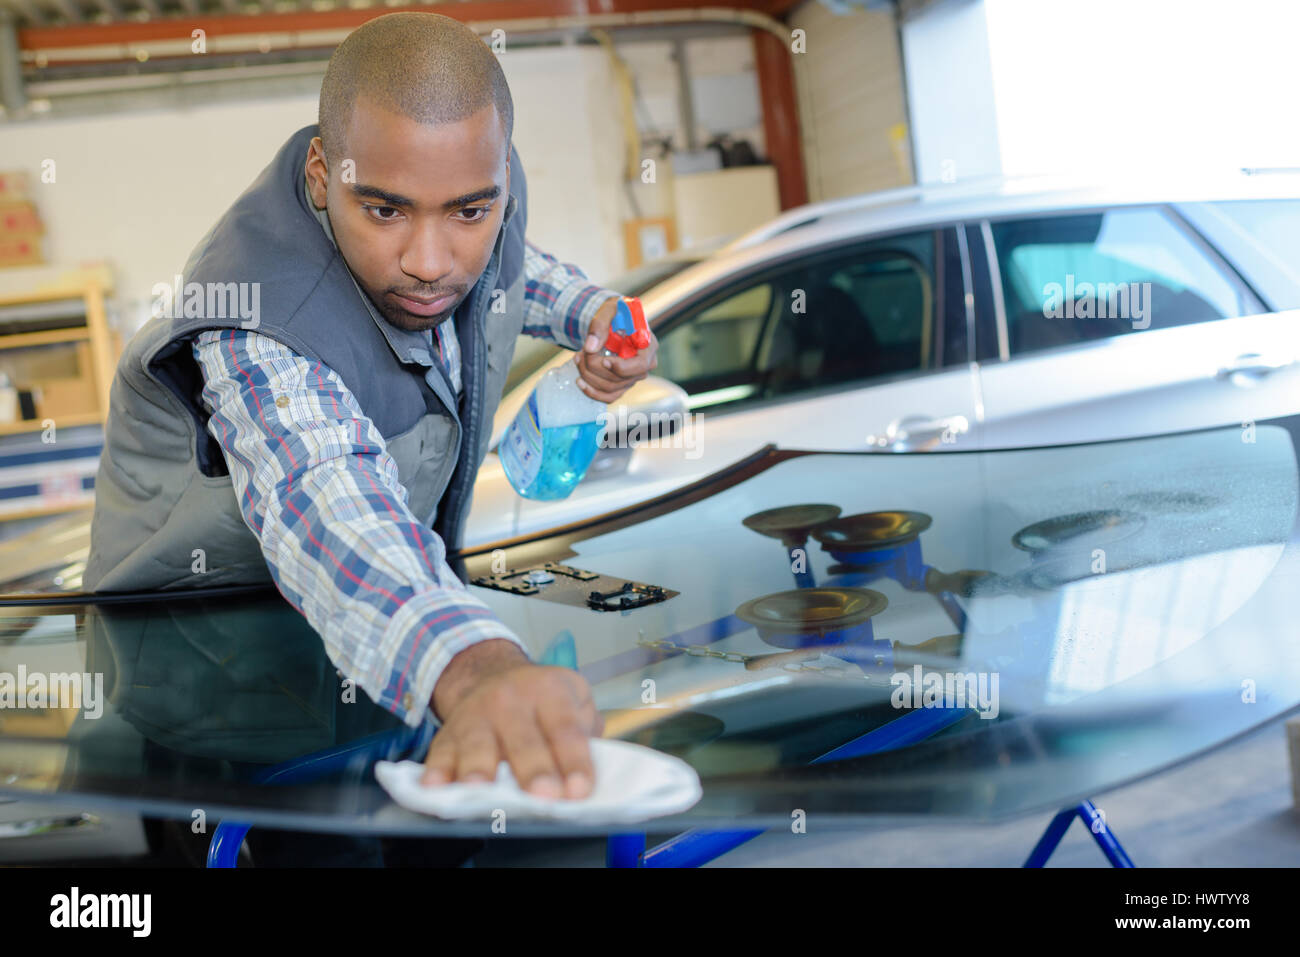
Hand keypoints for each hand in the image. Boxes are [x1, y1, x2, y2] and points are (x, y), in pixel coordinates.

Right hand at [424, 639, 603, 798]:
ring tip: (482, 790)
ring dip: (480, 768)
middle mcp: (511, 699)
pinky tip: (435, 786)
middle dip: (534, 769)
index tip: (579, 790)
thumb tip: (593, 767)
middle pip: (524, 739)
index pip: (566, 729)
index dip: (574, 760)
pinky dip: (437, 770)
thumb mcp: (575, 697)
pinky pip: (441, 751)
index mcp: (549, 690)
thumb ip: (588, 729)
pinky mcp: (449, 732)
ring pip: (478, 744)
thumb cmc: (541, 698)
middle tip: (544, 795)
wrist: (489, 673)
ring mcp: (477, 714)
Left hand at [573, 297, 659, 402]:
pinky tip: (580, 382)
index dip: (620, 367)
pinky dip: (592, 391)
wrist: (614, 321)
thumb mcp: (608, 310)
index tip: (603, 360)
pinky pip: (609, 396)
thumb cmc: (616, 313)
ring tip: (578, 358)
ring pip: (610, 388)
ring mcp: (634, 377)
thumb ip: (599, 325)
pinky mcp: (623, 384)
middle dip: (595, 367)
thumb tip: (590, 347)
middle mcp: (645, 364)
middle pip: (620, 378)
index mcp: (648, 345)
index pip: (640, 365)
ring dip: (589, 376)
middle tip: (581, 352)